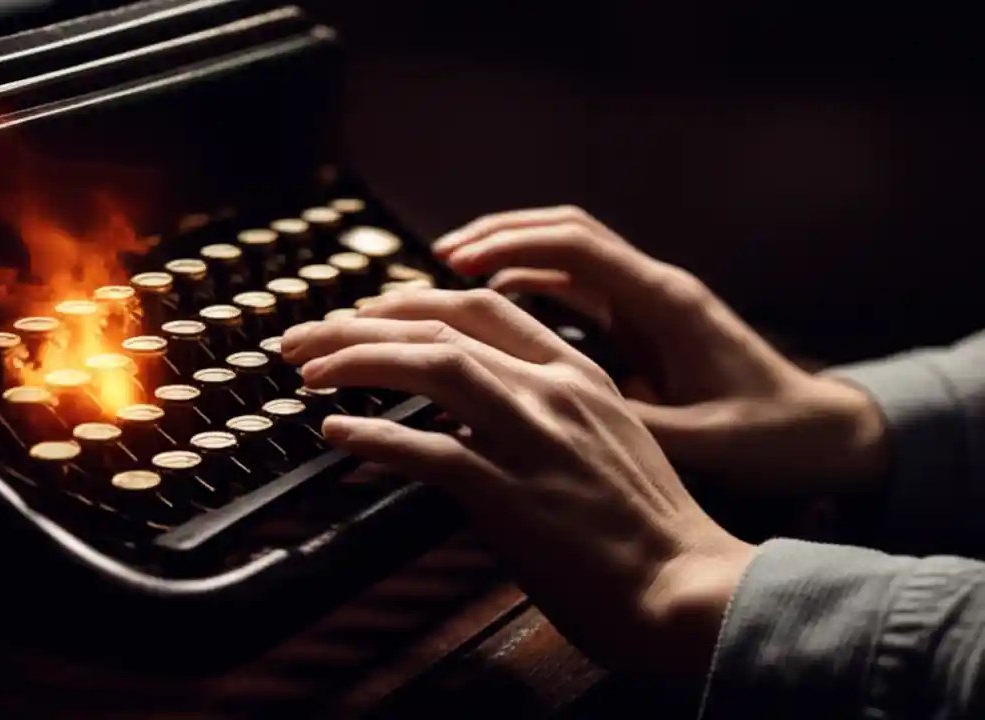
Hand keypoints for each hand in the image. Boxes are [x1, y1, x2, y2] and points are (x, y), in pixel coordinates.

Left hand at [282, 289, 755, 674]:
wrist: (689, 590)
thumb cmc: (647, 529)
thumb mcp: (604, 444)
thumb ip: (539, 417)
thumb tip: (462, 420)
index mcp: (577, 374)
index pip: (480, 309)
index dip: (410, 304)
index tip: (363, 315)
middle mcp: (553, 392)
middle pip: (440, 326)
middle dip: (360, 324)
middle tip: (305, 335)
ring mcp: (534, 439)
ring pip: (432, 366)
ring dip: (356, 361)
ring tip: (306, 369)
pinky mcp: (512, 496)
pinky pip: (428, 451)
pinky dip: (374, 436)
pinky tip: (338, 431)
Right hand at [432, 206, 888, 492]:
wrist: (821, 435)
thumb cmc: (769, 437)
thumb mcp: (700, 443)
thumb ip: (630, 426)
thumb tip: (550, 418)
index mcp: (665, 304)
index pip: (575, 248)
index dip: (510, 247)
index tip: (456, 264)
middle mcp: (652, 290)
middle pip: (564, 232)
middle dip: (499, 236)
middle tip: (438, 259)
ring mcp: (646, 304)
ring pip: (566, 257)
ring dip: (509, 257)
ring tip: (450, 279)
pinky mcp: (641, 326)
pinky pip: (575, 289)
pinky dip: (530, 287)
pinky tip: (491, 310)